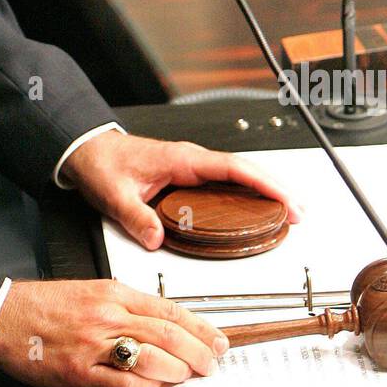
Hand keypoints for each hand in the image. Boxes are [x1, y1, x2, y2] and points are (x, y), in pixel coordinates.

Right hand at [0, 277, 228, 386]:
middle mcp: (107, 315)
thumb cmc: (44, 304)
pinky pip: (122, 382)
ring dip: (178, 369)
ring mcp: (94, 345)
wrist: (4, 315)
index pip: (168, 309)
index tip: (215, 338)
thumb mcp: (90, 290)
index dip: (199, 326)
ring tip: (188, 375)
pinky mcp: (80, 372)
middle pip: (167, 332)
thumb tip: (161, 324)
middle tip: (212, 362)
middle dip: (198, 350)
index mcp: (111, 292)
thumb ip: (124, 305)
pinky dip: (145, 386)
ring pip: (151, 356)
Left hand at [61, 130, 304, 249]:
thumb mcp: (115, 194)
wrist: (87, 148)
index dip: (263, 182)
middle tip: (298, 212)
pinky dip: (246, 190)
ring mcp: (190, 165)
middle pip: (244, 170)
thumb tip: (156, 239)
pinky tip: (255, 205)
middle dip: (275, 188)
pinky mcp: (186, 173)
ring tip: (287, 211)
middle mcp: (191, 159)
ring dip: (264, 188)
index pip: (232, 168)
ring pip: (237, 174)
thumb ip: (135, 217)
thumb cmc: (101, 163)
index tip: (285, 198)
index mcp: (182, 160)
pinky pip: (225, 180)